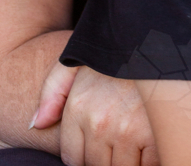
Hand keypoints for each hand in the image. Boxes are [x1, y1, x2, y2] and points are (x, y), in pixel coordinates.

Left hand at [33, 62, 157, 165]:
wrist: (154, 37)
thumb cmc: (118, 51)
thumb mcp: (79, 59)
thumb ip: (54, 90)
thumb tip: (36, 124)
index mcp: (78, 108)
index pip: (73, 158)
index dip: (87, 155)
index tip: (102, 143)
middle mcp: (98, 123)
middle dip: (108, 158)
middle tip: (120, 139)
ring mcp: (126, 131)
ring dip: (128, 160)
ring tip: (136, 139)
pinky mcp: (152, 134)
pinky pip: (147, 164)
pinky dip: (150, 159)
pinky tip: (152, 141)